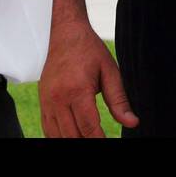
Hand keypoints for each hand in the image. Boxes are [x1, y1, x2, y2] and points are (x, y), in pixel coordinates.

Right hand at [39, 17, 138, 137]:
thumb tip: (132, 122)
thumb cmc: (89, 50)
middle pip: (72, 135)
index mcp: (77, 90)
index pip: (88, 127)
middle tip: (100, 140)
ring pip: (57, 136)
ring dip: (73, 141)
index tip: (108, 143)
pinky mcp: (42, 101)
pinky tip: (72, 136)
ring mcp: (47, 101)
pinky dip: (59, 137)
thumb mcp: (110, 71)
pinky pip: (47, 128)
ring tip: (88, 138)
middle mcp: (58, 98)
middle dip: (87, 142)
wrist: (66, 34)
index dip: (99, 140)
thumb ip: (119, 100)